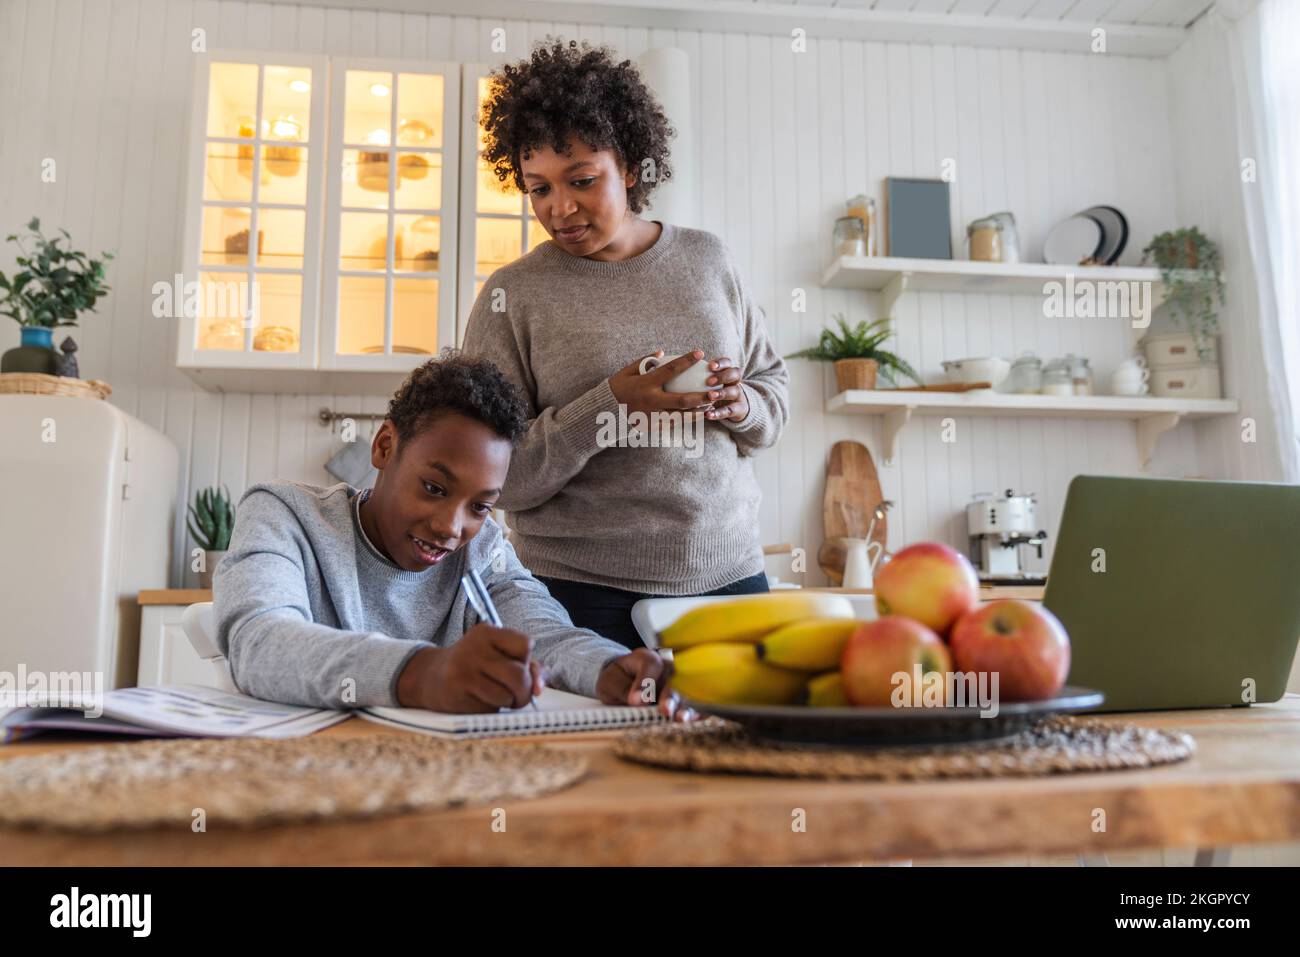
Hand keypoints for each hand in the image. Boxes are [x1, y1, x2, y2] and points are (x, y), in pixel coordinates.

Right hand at [397, 624, 544, 712]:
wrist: (431, 677)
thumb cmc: (475, 666)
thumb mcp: (498, 656)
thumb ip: (527, 667)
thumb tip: (538, 689)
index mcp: (487, 632)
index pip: (525, 643)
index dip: (526, 660)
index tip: (514, 664)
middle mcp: (474, 648)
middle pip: (518, 674)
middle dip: (524, 691)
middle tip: (517, 695)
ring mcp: (463, 670)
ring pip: (507, 695)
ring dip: (508, 702)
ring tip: (497, 696)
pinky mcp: (457, 692)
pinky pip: (490, 707)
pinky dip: (492, 709)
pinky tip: (478, 700)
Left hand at [596, 649, 696, 721]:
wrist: (623, 684)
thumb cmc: (617, 680)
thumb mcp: (610, 682)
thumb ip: (622, 689)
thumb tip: (638, 702)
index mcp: (646, 657)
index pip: (650, 664)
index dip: (645, 682)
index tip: (635, 701)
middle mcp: (667, 666)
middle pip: (674, 677)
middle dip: (670, 695)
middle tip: (665, 711)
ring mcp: (679, 680)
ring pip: (688, 690)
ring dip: (686, 705)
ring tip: (681, 719)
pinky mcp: (686, 695)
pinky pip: (697, 702)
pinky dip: (697, 711)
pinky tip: (694, 720)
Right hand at [608, 350, 716, 415]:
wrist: (603, 413)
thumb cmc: (616, 388)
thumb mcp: (626, 371)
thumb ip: (644, 361)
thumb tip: (662, 352)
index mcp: (646, 384)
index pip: (670, 370)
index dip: (686, 360)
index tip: (700, 353)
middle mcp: (651, 401)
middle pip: (682, 400)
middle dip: (701, 396)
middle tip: (715, 391)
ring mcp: (652, 416)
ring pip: (681, 416)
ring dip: (698, 411)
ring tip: (711, 405)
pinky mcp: (652, 426)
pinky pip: (674, 423)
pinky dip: (687, 419)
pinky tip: (698, 415)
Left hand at [703, 356, 748, 422]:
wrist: (735, 408)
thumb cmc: (716, 391)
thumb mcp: (709, 383)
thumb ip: (698, 377)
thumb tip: (677, 372)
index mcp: (728, 372)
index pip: (727, 363)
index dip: (720, 363)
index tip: (710, 366)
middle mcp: (735, 382)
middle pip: (735, 374)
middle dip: (723, 376)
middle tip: (709, 381)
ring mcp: (738, 395)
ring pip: (734, 391)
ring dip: (722, 393)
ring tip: (710, 396)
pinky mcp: (739, 409)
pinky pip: (729, 411)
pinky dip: (718, 413)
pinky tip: (708, 414)